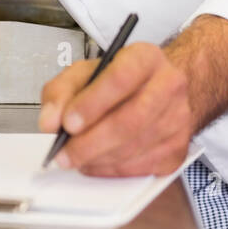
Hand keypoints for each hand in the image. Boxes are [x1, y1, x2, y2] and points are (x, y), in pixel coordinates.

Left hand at [37, 42, 192, 175]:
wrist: (157, 90)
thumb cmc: (119, 80)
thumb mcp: (84, 73)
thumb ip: (60, 92)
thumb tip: (50, 122)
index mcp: (145, 58)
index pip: (120, 78)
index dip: (92, 104)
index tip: (68, 123)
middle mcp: (168, 85)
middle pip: (130, 120)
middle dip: (91, 142)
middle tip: (65, 153)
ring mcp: (178, 119)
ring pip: (134, 147)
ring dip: (98, 159)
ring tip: (76, 158)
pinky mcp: (178, 149)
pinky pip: (141, 168)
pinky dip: (112, 170)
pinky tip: (97, 162)